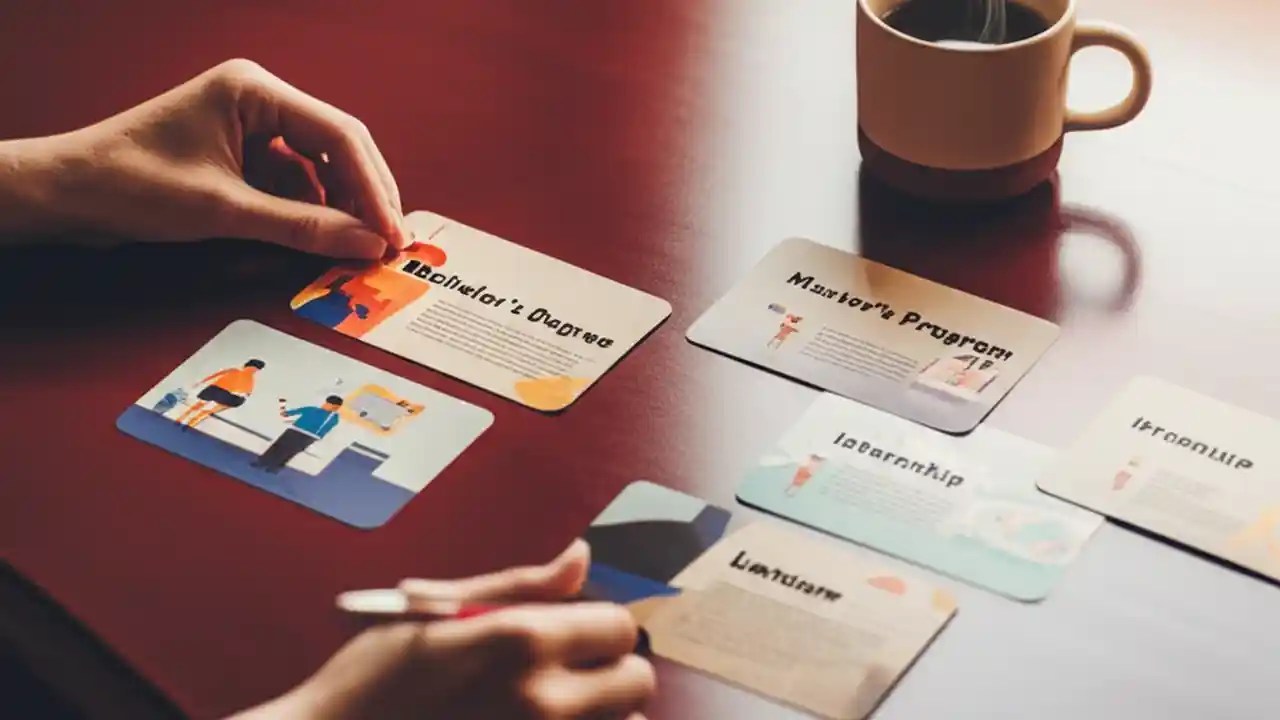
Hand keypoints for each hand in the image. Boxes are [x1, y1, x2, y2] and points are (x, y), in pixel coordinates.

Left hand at [3, 59, 403, 258]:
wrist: (68, 194)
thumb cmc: (131, 184)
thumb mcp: (225, 211)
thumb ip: (302, 227)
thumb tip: (366, 243)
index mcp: (254, 90)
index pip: (338, 136)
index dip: (373, 189)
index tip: (392, 233)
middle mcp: (259, 100)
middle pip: (338, 148)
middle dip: (365, 198)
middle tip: (390, 244)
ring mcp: (252, 127)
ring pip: (320, 170)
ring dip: (339, 209)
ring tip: (356, 248)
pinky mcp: (243, 156)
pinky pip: (294, 184)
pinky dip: (310, 214)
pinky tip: (320, 240)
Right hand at [236, 540, 654, 719]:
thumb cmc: (373, 680)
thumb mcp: (438, 612)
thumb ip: (522, 585)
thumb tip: (581, 557)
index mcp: (522, 641)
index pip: (619, 626)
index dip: (597, 628)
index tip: (572, 637)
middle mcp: (543, 701)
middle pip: (637, 683)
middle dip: (609, 675)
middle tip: (564, 679)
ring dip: (602, 719)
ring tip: (551, 712)